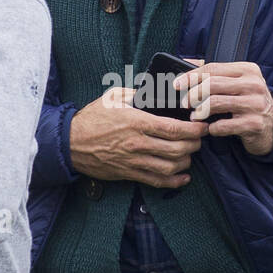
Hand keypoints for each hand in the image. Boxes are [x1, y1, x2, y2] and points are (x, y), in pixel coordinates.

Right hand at [70, 84, 208, 188]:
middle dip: (194, 145)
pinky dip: (174, 181)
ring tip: (189, 155)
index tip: (202, 127)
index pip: (173, 128)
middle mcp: (137, 143)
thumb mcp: (112, 96)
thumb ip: (135, 93)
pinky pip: (156, 181)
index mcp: (136, 122)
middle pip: (177, 149)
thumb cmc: (91, 118)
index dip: (193, 130)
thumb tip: (152, 91)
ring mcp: (133, 161)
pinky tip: (183, 177)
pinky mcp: (129, 173)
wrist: (70, 143)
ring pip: (170, 167)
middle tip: (199, 140)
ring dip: (186, 162)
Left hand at [175, 60, 272, 156]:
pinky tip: (212, 128)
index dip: (191, 76)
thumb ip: (215, 73)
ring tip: (195, 117)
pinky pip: (223, 125)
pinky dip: (213, 128)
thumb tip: (186, 61)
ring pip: (216, 103)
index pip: (213, 68)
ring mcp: (255, 104)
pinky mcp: (254, 124)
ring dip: (200, 111)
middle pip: (212, 84)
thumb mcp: (236, 84)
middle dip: (193, 94)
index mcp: (248, 70)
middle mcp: (253, 85)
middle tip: (185, 103)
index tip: (176, 84)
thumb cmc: (248, 103)